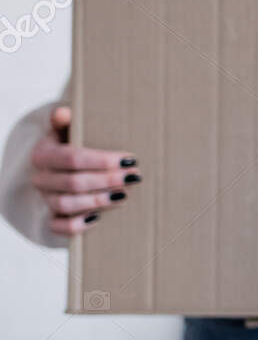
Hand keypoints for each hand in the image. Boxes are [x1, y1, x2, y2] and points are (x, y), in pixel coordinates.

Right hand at [30, 106, 140, 234]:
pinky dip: (76, 225)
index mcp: (43, 154)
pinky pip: (58, 226)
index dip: (102, 161)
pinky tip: (99, 218)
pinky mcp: (52, 217)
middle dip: (107, 180)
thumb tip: (64, 113)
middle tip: (133, 178)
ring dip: (98, 201)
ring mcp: (46, 199)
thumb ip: (65, 121)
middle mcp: (41, 178)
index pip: (72, 158)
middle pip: (73, 183)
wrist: (57, 168)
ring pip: (66, 204)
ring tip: (124, 195)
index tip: (130, 160)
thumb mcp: (66, 130)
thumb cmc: (69, 145)